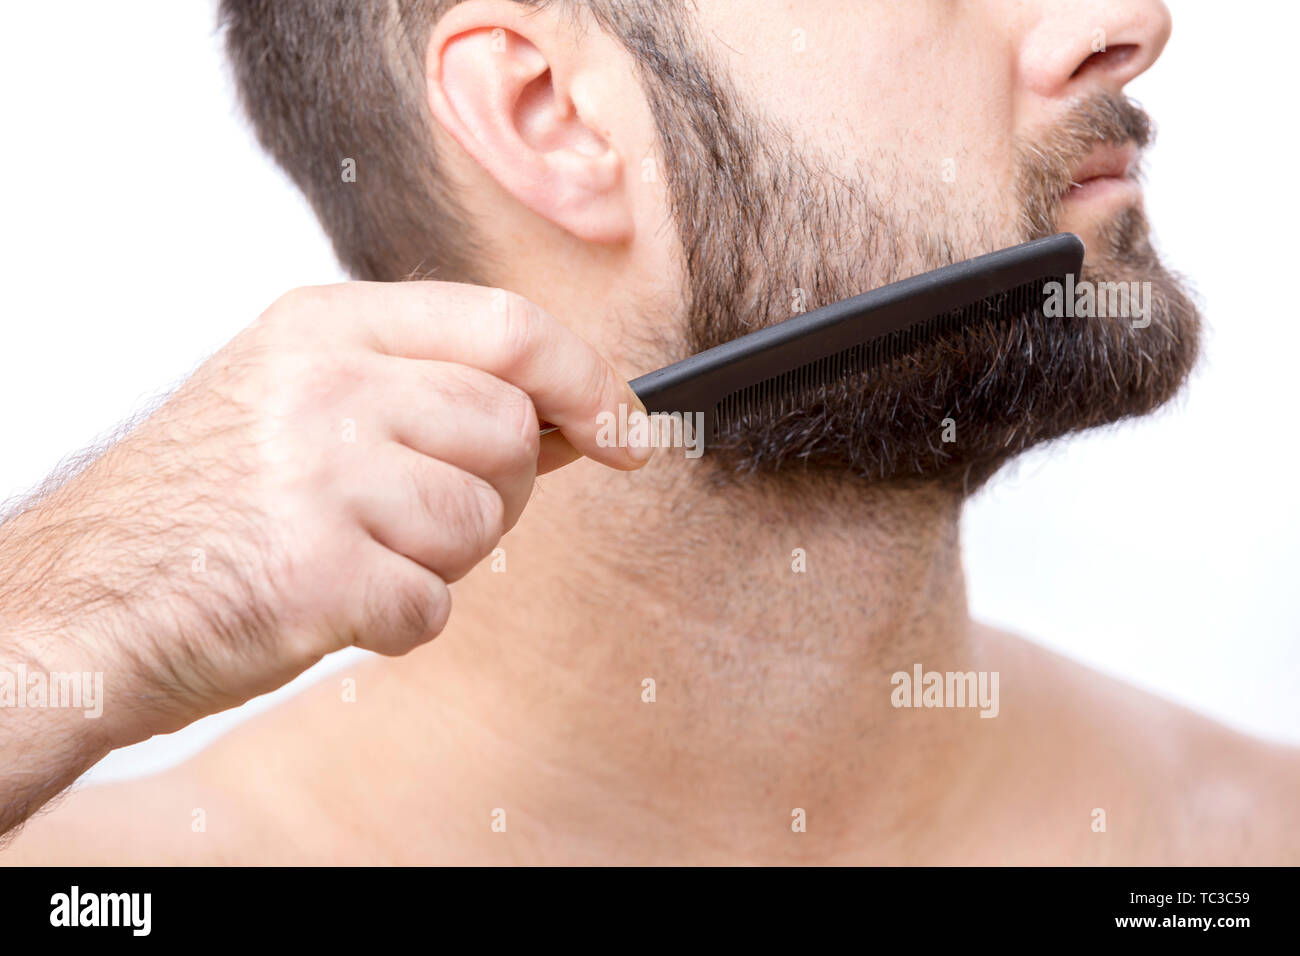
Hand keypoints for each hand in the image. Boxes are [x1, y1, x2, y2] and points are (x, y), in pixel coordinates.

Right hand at [0, 281, 649, 749]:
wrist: (82, 603)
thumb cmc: (206, 506)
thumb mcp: (298, 398)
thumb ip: (426, 386)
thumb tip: (574, 411)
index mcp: (324, 327)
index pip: (508, 327)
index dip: (587, 381)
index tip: (626, 432)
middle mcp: (325, 385)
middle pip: (511, 431)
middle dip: (489, 491)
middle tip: (404, 515)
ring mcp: (317, 474)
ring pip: (483, 519)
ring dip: (437, 559)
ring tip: (351, 553)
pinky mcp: (316, 572)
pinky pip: (435, 603)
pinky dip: (396, 620)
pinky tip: (327, 601)